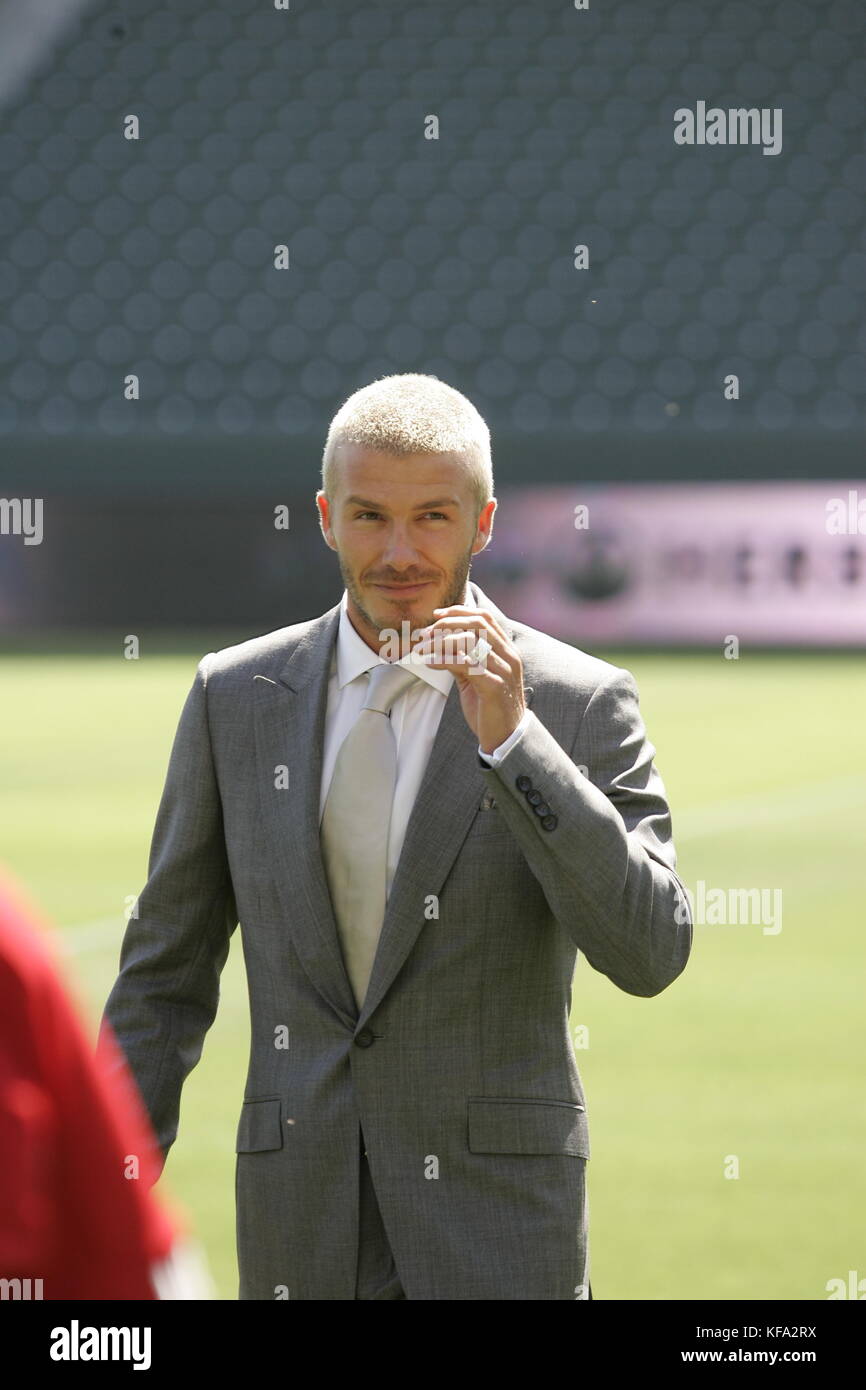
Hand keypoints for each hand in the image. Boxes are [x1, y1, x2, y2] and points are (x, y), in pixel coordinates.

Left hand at [411, 605, 525, 754]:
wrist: (507, 738)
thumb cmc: (490, 707)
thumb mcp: (476, 678)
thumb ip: (464, 659)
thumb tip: (440, 645)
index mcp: (506, 650)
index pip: (484, 617)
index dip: (459, 611)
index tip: (436, 615)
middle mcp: (509, 656)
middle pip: (478, 624)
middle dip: (447, 624)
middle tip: (425, 634)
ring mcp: (504, 671)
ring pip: (470, 642)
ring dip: (440, 642)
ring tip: (422, 649)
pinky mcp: (495, 687)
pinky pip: (467, 665)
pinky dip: (444, 660)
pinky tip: (430, 662)